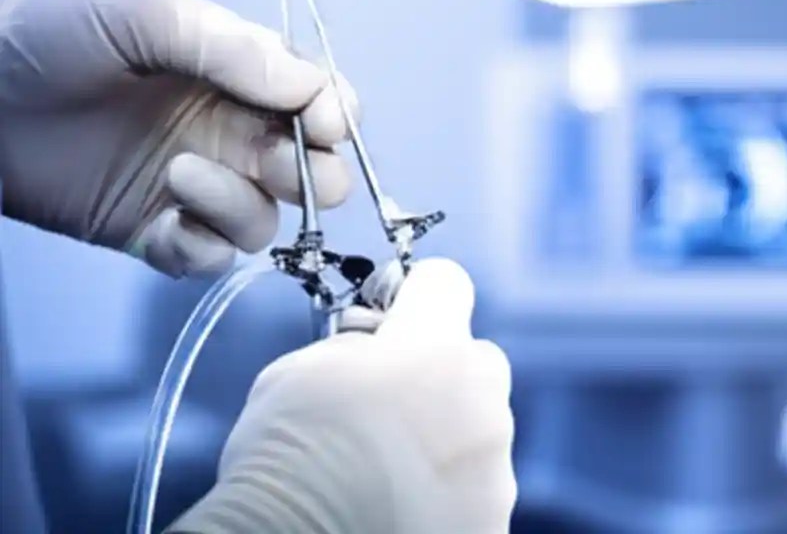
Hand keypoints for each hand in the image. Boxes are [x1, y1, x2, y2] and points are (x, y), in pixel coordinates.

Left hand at [0, 0, 355, 275]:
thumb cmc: (44, 32)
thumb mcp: (145, 14)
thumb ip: (232, 47)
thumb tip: (307, 87)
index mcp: (236, 75)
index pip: (317, 100)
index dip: (335, 113)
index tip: (326, 119)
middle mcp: (226, 132)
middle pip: (310, 170)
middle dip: (312, 171)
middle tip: (278, 160)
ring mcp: (194, 186)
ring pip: (265, 220)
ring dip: (241, 204)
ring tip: (181, 174)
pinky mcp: (153, 232)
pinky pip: (210, 257)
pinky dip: (204, 245)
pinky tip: (166, 214)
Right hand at [169, 258, 517, 533]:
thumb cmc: (284, 462)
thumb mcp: (295, 375)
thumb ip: (350, 348)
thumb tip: (370, 348)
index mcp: (433, 347)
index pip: (447, 284)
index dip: (414, 296)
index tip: (390, 318)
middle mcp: (481, 400)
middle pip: (473, 362)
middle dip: (435, 375)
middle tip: (383, 408)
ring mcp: (495, 465)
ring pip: (478, 429)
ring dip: (442, 438)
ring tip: (383, 471)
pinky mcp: (495, 519)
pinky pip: (477, 487)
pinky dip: (447, 492)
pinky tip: (399, 506)